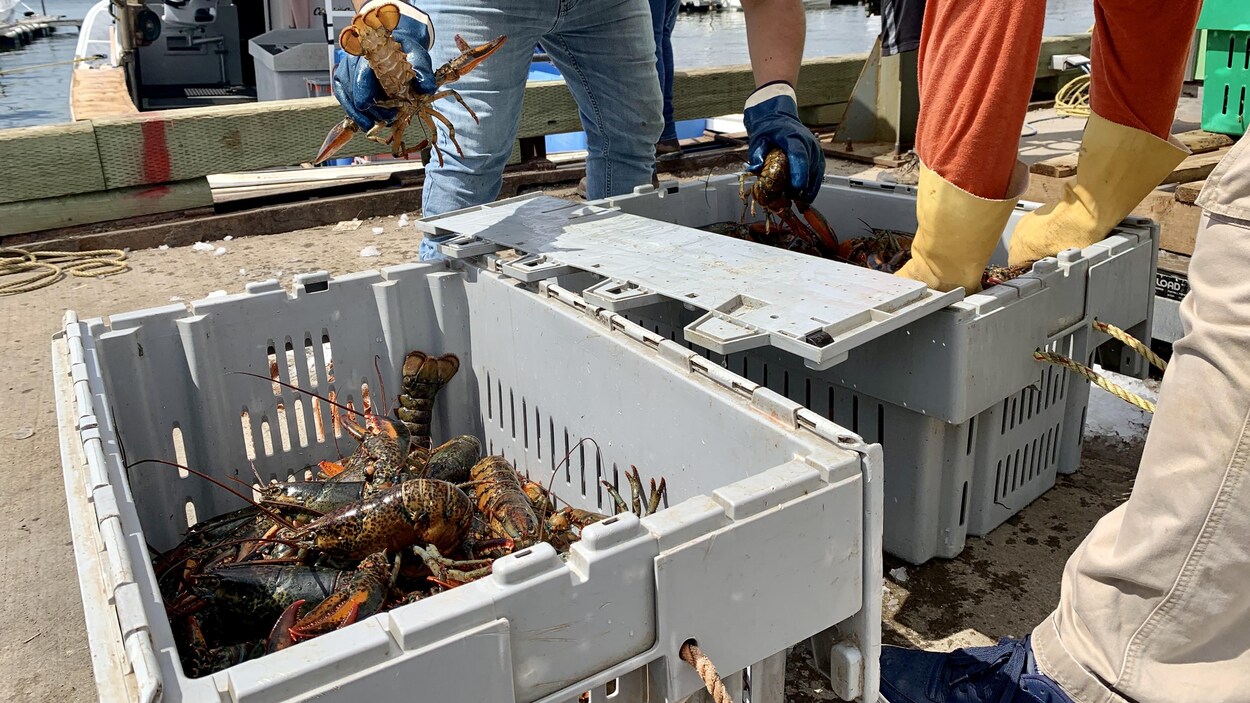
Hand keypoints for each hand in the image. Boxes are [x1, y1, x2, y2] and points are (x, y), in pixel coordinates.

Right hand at [333, 0, 437, 131]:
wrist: (397, 48)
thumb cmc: (405, 52)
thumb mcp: (418, 56)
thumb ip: (422, 70)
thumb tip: (426, 87)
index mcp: (370, 50)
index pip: (361, 71)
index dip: (363, 89)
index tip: (366, 104)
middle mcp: (354, 60)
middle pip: (353, 86)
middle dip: (369, 106)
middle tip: (388, 118)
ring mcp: (347, 71)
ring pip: (347, 95)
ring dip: (361, 113)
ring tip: (378, 123)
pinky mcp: (345, 83)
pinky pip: (345, 100)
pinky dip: (355, 115)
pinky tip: (366, 124)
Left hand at [743, 81, 824, 204]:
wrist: (780, 120)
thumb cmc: (770, 130)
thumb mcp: (759, 138)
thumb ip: (757, 152)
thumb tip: (755, 168)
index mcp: (793, 137)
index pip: (799, 155)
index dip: (800, 172)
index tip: (798, 187)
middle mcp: (808, 144)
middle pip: (809, 169)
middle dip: (800, 187)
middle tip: (787, 200)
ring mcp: (816, 152)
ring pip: (815, 176)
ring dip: (805, 190)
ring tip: (792, 200)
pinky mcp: (818, 160)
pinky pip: (818, 178)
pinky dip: (810, 189)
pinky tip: (802, 198)